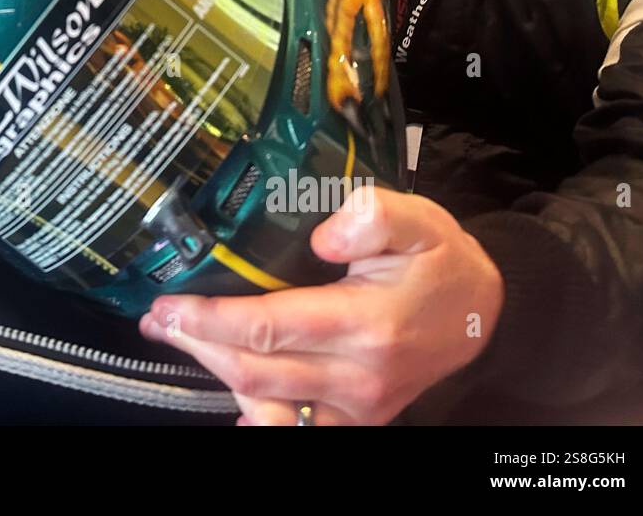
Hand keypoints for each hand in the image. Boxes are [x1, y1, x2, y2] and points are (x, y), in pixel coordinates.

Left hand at [139, 185, 504, 424]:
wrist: (484, 315)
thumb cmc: (441, 262)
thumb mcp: (420, 220)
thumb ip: (374, 217)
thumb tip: (325, 236)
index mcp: (367, 324)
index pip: (270, 327)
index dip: (212, 319)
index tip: (171, 304)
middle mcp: (359, 375)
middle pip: (256, 372)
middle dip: (198, 345)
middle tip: (157, 319)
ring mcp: (358, 404)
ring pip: (268, 403)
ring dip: (217, 372)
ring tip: (178, 337)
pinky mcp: (357, 417)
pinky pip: (296, 425)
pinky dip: (256, 412)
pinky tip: (227, 389)